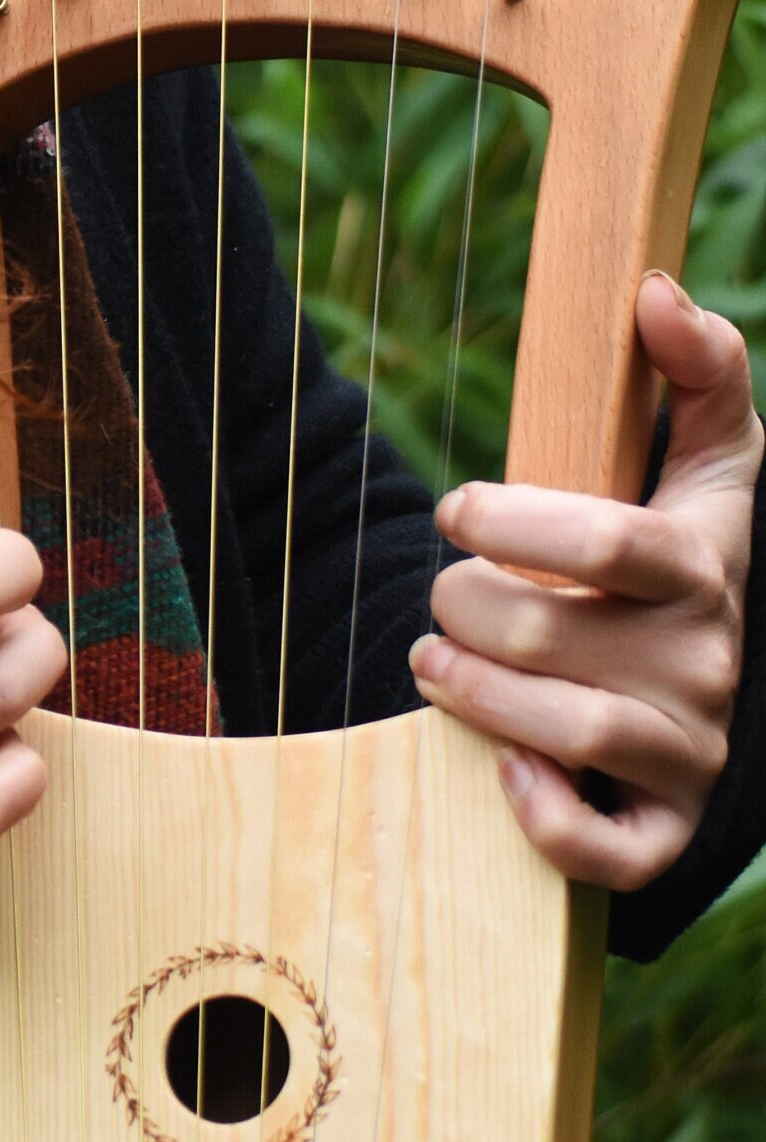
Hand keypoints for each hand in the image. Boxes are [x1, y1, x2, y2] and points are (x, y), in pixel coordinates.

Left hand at [410, 269, 760, 889]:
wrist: (696, 687)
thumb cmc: (675, 560)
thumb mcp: (705, 463)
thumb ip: (697, 369)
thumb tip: (652, 291)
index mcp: (707, 569)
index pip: (616, 540)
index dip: (518, 521)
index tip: (457, 507)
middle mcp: (709, 664)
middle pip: (558, 632)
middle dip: (467, 603)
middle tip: (439, 592)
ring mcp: (688, 751)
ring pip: (573, 730)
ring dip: (477, 693)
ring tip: (431, 660)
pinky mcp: (665, 829)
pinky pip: (611, 851)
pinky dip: (549, 821)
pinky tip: (503, 774)